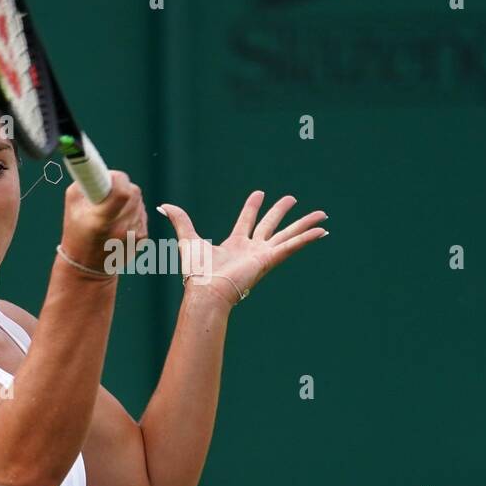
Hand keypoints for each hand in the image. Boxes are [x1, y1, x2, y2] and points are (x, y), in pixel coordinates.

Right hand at [60, 170, 147, 272]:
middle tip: (111, 192)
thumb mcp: (72, 204)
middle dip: (123, 187)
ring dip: (128, 200)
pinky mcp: (142, 239)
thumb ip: (87, 180)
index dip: (118, 179)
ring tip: (112, 210)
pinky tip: (119, 222)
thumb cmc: (76, 231)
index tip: (111, 178)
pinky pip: (141, 214)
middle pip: (134, 193)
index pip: (123, 191)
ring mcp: (134, 235)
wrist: (88, 267)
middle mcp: (121, 229)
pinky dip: (132, 213)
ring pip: (139, 202)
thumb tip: (101, 167)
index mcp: (102, 220)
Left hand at [158, 190, 327, 306]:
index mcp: (235, 244)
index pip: (246, 221)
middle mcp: (252, 249)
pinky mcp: (269, 260)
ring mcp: (263, 255)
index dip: (252, 207)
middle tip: (291, 199)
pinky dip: (307, 239)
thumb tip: (164, 205)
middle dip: (281, 212)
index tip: (259, 193)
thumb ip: (180, 221)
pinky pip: (292, 247)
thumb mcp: (188, 240)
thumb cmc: (197, 272)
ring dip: (304, 225)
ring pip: (288, 235)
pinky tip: (322, 231)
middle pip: (270, 225)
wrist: (207, 291)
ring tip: (322, 215)